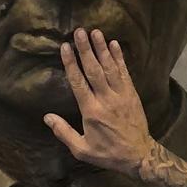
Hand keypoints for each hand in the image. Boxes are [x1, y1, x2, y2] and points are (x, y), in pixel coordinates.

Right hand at [43, 28, 154, 175]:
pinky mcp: (132, 94)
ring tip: (95, 32)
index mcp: (92, 111)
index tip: (65, 47)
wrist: (139, 155)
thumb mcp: (82, 150)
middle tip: (79, 31)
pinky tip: (114, 45)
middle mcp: (106, 99)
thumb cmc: (108, 153)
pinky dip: (120, 58)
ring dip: (102, 49)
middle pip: (94, 70)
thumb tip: (47, 117)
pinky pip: (125, 73)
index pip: (79, 83)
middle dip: (86, 49)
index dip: (71, 63)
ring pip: (110, 68)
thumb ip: (64, 133)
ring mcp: (121, 95)